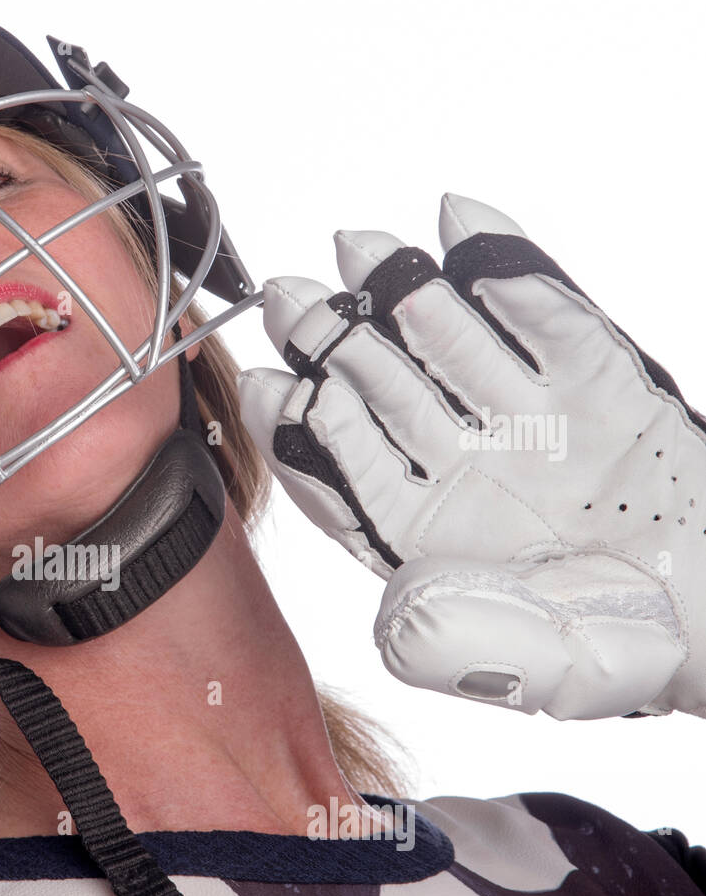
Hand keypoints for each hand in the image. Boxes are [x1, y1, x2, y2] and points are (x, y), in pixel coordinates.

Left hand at [236, 194, 705, 719]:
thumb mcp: (533, 672)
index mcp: (427, 536)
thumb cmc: (625, 653)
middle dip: (332, 344)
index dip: (305, 429)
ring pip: (450, 343)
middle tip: (288, 297)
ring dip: (402, 292)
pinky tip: (460, 224)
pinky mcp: (595, 380)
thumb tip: (393, 604)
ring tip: (360, 249)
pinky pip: (544, 314)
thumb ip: (452, 643)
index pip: (349, 471)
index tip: (270, 388)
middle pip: (383, 393)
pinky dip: (506, 268)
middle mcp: (464, 470)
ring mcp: (527, 419)